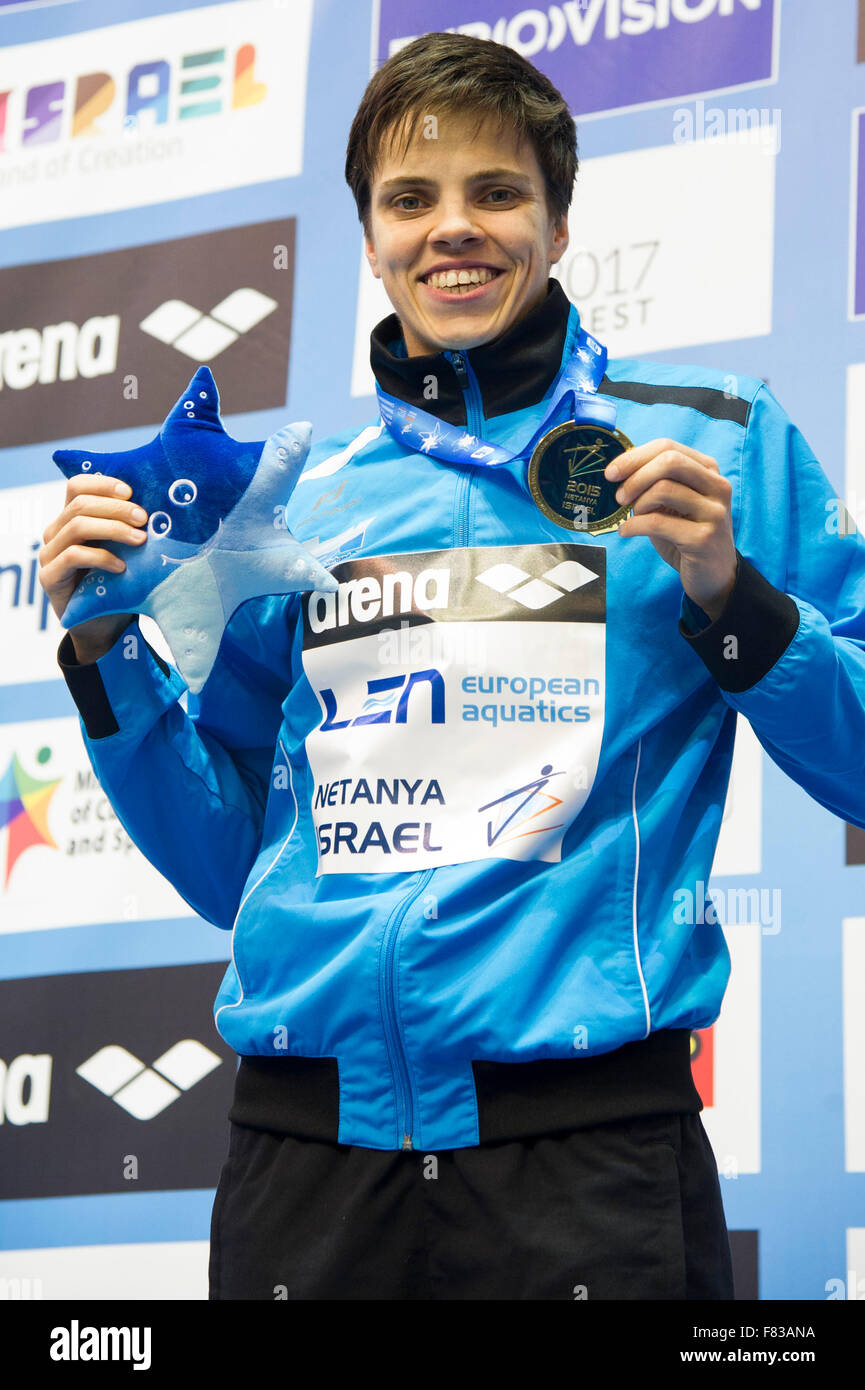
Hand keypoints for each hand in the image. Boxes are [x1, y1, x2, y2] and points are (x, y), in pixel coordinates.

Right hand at [39, 472, 148, 659]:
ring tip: (140, 540)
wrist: (105, 624)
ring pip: (77, 527)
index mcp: (71, 518)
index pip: (77, 486)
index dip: (103, 484)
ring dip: (113, 529)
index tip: (131, 492)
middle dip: (116, 508)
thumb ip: (129, 526)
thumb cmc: (119, 582)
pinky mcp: (49, 577)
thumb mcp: (126, 549)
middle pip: (79, 505)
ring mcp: (49, 554)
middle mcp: (56, 532)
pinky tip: (121, 567)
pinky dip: (100, 557)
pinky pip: (72, 556)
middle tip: (144, 519)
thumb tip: (161, 502)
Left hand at [605, 438, 736, 621]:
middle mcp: (717, 486)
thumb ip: (654, 484)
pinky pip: (658, 522)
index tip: (611, 473)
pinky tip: (627, 532)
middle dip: (635, 476)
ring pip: (664, 489)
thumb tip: (617, 472)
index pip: (668, 447)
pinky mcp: (704, 538)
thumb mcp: (672, 504)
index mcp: (708, 470)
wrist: (714, 575)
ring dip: (638, 503)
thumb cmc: (686, 535)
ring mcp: (714, 512)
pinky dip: (634, 526)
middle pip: (669, 461)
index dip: (634, 457)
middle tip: (619, 497)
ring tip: (632, 517)